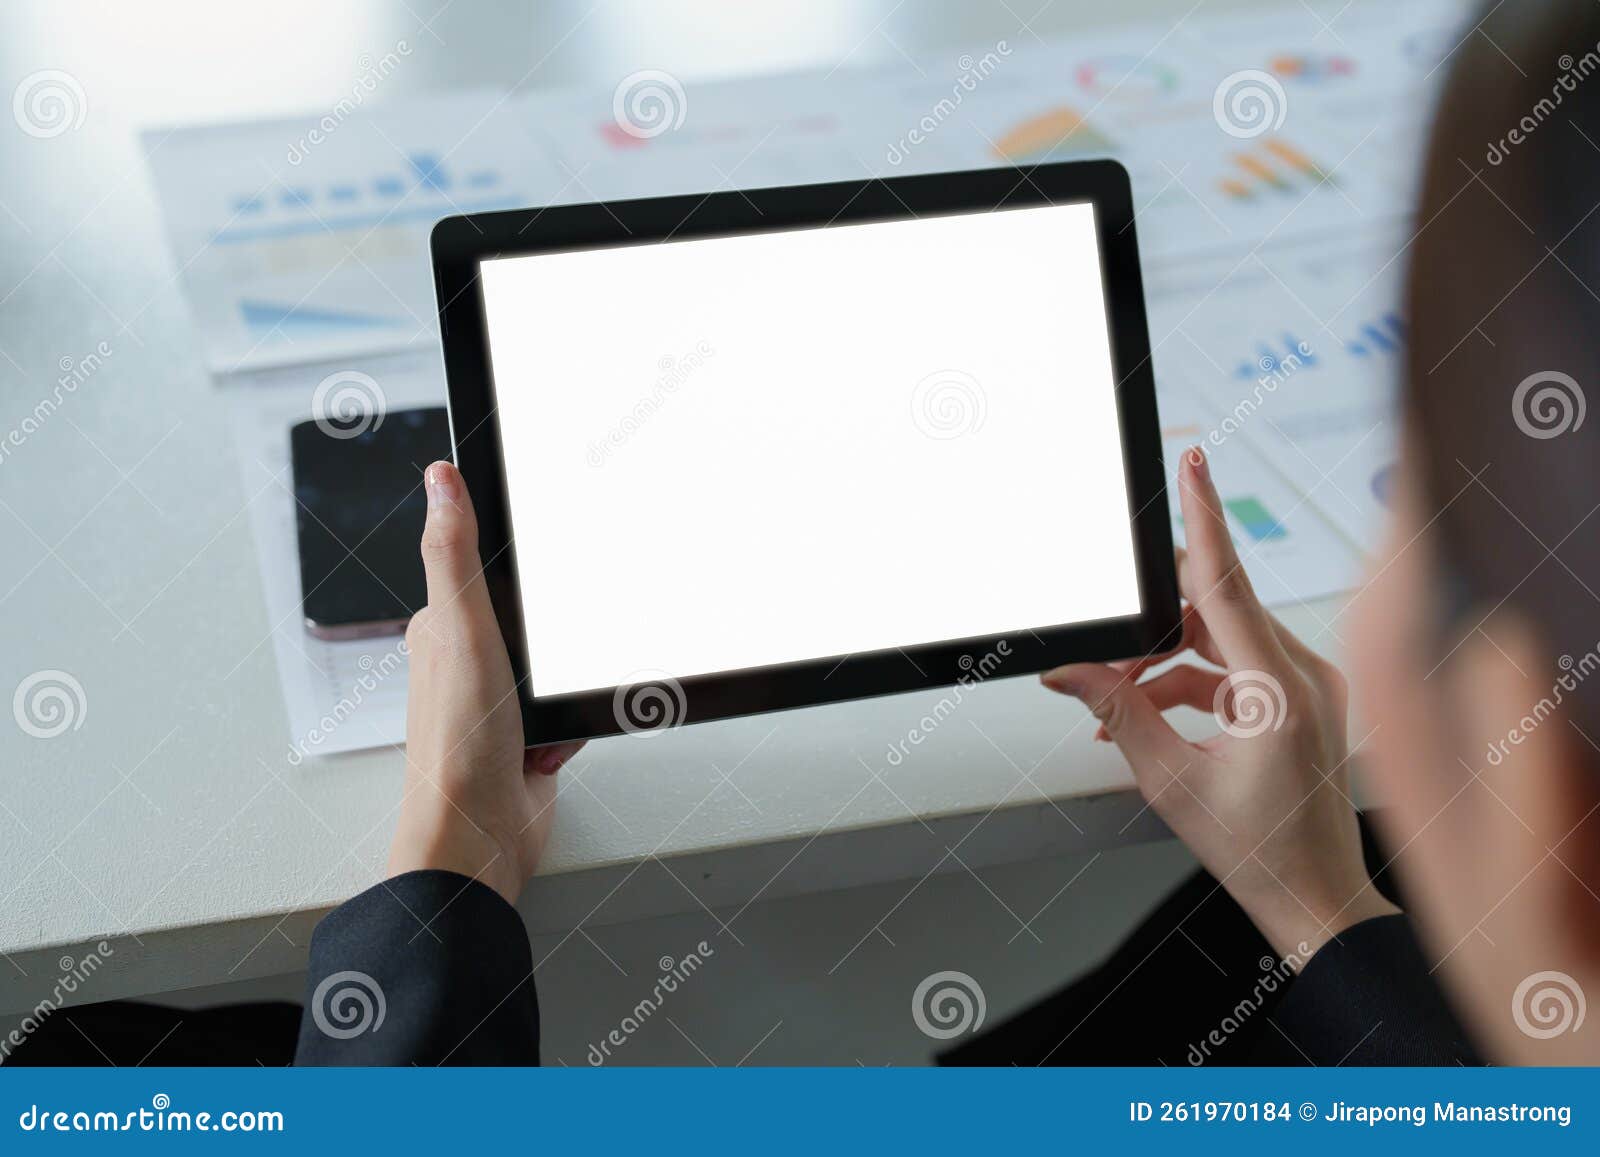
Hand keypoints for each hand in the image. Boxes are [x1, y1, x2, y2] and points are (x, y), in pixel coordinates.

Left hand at [386, 461, 583, 904]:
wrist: (479, 837)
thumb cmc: (456, 744)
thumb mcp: (459, 629)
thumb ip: (452, 553)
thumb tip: (439, 479)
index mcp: (439, 630)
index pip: (483, 574)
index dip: (516, 575)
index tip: (537, 583)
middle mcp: (465, 666)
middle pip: (532, 624)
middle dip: (552, 644)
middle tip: (542, 662)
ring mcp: (497, 708)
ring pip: (557, 672)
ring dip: (563, 690)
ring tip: (542, 711)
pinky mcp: (528, 742)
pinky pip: (570, 715)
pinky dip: (573, 728)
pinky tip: (553, 741)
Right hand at [1041, 446, 1396, 962]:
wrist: (1315, 899)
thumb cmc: (1261, 852)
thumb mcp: (1170, 781)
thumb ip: (1117, 713)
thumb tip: (1071, 673)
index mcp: (1279, 690)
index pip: (1227, 582)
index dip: (1203, 516)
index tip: (1193, 463)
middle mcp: (1304, 674)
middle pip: (1212, 610)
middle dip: (1149, 628)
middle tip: (1102, 660)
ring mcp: (1308, 683)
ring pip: (1218, 636)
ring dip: (1162, 659)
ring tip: (1116, 703)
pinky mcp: (1302, 697)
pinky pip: (1234, 663)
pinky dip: (1187, 679)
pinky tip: (1144, 713)